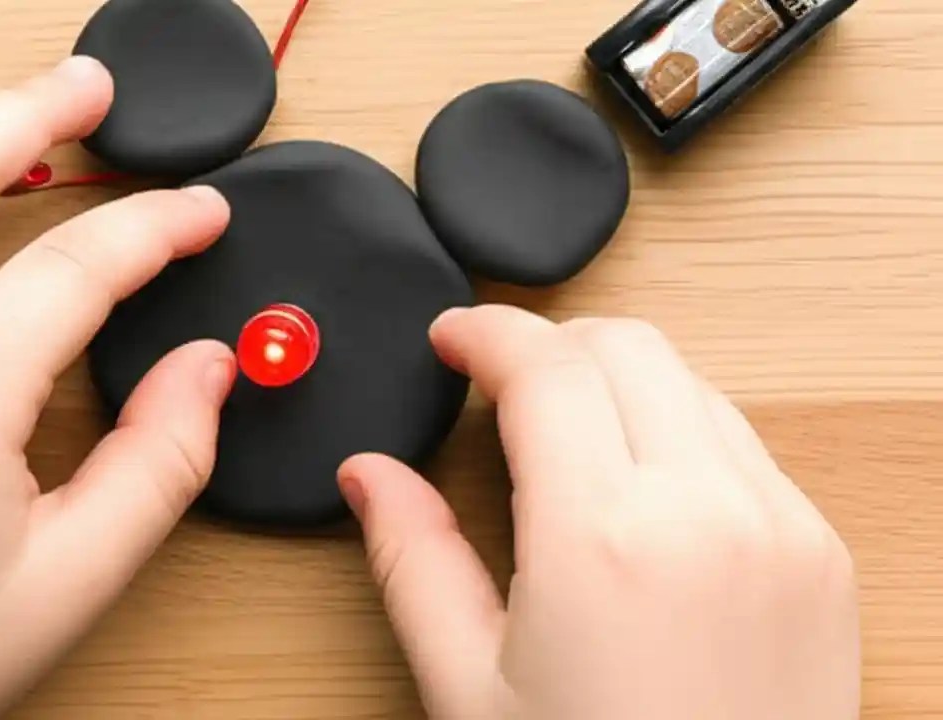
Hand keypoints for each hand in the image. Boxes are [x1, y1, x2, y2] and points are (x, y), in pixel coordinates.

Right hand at [340, 306, 860, 719]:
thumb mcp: (470, 685)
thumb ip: (412, 560)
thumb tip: (367, 475)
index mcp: (602, 536)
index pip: (544, 366)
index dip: (487, 332)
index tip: (453, 336)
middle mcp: (706, 508)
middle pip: (627, 344)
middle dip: (553, 342)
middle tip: (500, 380)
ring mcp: (778, 524)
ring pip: (690, 380)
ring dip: (619, 380)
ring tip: (567, 435)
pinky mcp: (819, 551)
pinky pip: (743, 442)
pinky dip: (679, 429)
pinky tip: (639, 487)